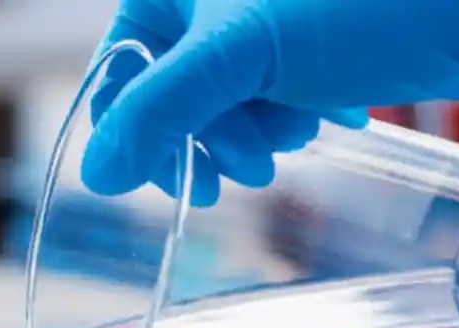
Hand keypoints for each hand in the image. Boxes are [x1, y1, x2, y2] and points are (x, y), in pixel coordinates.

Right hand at [83, 0, 458, 204]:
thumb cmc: (362, 4)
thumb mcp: (240, 56)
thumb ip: (158, 112)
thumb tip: (96, 174)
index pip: (122, 67)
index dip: (138, 131)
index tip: (175, 180)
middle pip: (173, 90)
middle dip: (213, 134)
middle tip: (252, 163)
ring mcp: (260, 19)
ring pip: (225, 100)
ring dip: (258, 130)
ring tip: (304, 128)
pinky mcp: (306, 41)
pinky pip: (272, 95)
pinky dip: (293, 116)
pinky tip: (331, 115)